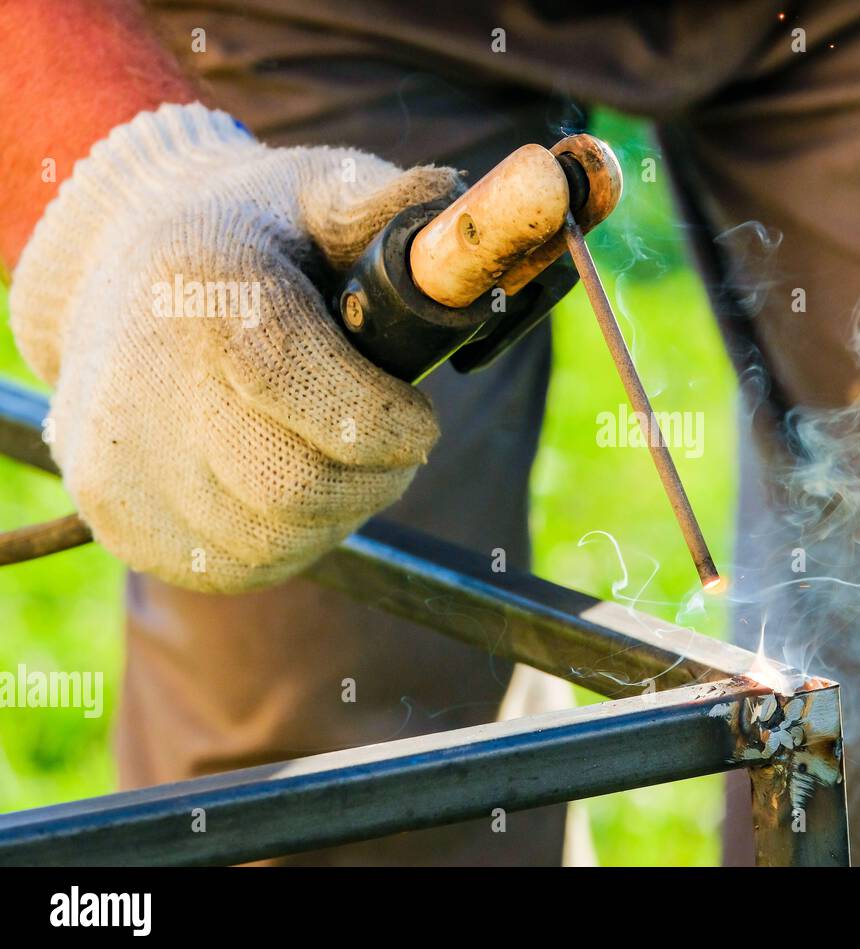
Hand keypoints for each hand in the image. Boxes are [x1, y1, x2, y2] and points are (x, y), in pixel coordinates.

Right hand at [10, 103, 457, 591]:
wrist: (118, 263)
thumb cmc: (253, 232)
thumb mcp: (320, 191)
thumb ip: (390, 210)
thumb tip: (458, 216)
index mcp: (201, 284)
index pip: (303, 386)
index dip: (385, 421)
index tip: (419, 424)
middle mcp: (141, 379)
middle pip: (291, 486)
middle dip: (370, 476)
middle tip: (389, 445)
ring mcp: (121, 459)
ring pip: (272, 538)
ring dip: (334, 510)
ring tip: (334, 453)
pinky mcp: (120, 517)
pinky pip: (240, 564)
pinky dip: (287, 538)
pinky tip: (283, 480)